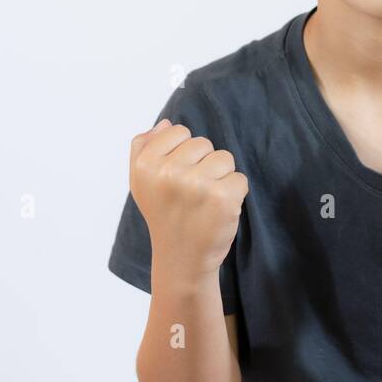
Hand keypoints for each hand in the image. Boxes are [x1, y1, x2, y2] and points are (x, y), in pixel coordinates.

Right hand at [129, 118, 248, 278]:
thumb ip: (144, 148)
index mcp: (146, 164)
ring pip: (225, 158)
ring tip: (205, 201)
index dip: (183, 153)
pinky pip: (240, 178)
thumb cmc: (164, 214)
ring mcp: (196, 185)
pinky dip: (235, 194)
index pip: (179, 131)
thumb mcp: (142, 182)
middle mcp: (168, 172)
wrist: (181, 257)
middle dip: (203, 165)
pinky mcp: (222, 198)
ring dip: (221, 178)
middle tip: (192, 193)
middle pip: (204, 144)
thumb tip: (166, 123)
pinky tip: (219, 210)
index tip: (176, 177)